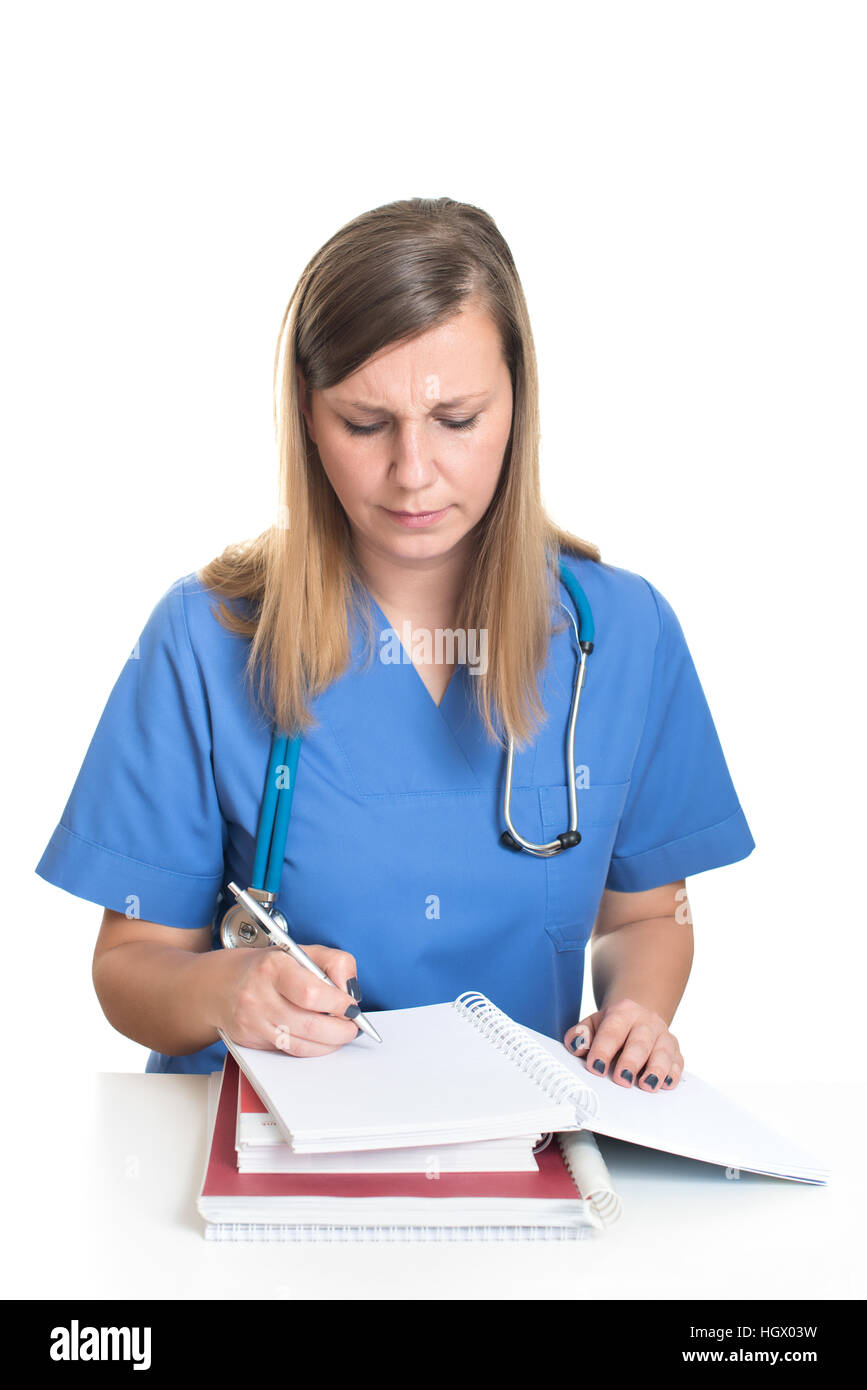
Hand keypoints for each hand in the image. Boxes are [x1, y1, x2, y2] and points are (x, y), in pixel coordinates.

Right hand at [216, 943, 362, 1057]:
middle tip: (352, 1024)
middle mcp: (258, 996)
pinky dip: (312, 1048)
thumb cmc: (265, 967)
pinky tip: (320, 1039)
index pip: (311, 993)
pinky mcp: (251, 1042)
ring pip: (301, 1044)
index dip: (338, 1003)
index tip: (351, 1006)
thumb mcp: (300, 951)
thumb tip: (349, 990)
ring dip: (329, 1043)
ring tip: (340, 1033)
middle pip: (310, 1024)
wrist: (219, 986)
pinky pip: (289, 1052)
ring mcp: (252, 1023)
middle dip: (340, 1029)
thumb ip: (333, 963)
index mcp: (272, 967)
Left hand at [563, 997, 683, 1090]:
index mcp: (623, 1012)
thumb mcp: (592, 1024)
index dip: (603, 1050)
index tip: (596, 1068)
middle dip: (631, 1061)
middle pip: (640, 1041)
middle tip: (622, 1080)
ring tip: (646, 1086)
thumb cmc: (612, 1026)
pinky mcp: (675, 1049)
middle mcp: (646, 1021)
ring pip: (664, 1051)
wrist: (637, 1015)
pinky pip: (678, 1061)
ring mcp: (663, 1035)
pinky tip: (666, 1085)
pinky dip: (673, 1074)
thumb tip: (579, 1046)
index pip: (612, 1031)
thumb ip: (579, 1034)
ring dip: (656, 1070)